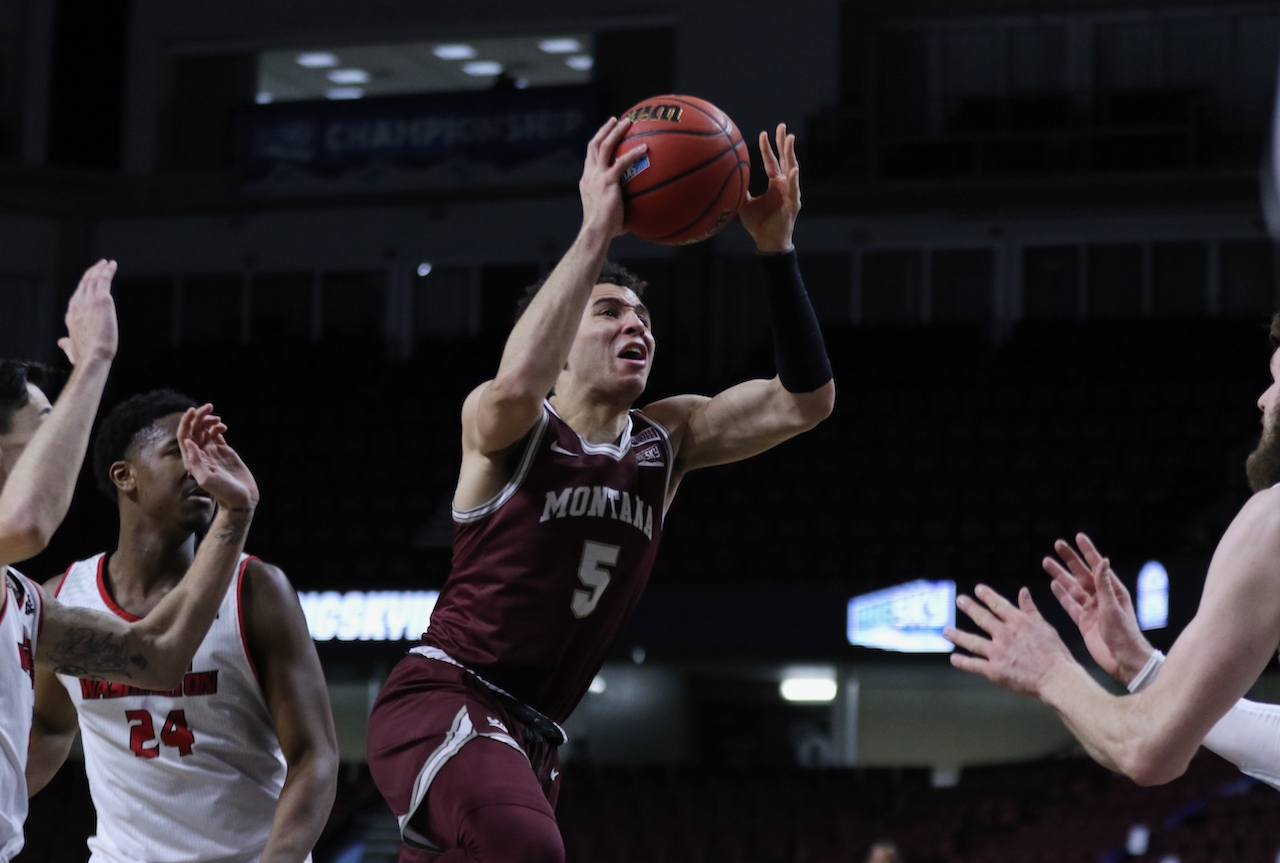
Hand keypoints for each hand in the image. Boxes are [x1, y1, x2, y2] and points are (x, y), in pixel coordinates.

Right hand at [58, 260, 118, 364]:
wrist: (94, 355)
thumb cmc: (86, 356)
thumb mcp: (72, 349)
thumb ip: (67, 344)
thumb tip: (62, 342)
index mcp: (71, 316)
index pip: (76, 297)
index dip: (82, 288)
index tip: (88, 282)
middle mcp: (78, 305)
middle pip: (83, 284)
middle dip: (90, 273)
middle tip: (98, 266)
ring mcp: (88, 301)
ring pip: (93, 279)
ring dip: (99, 269)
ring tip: (106, 263)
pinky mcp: (101, 299)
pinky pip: (103, 280)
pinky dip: (107, 270)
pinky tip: (112, 265)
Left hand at [178, 405, 258, 510]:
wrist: (240, 499)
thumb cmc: (224, 491)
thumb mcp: (207, 478)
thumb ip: (196, 461)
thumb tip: (188, 441)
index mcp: (192, 460)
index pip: (185, 436)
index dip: (187, 422)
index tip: (194, 410)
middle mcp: (200, 455)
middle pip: (194, 430)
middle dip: (199, 417)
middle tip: (209, 407)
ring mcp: (211, 452)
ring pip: (205, 430)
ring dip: (209, 421)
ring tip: (218, 420)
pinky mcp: (223, 452)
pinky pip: (216, 435)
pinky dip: (218, 427)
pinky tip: (223, 426)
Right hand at [580, 117, 646, 238]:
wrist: (596, 232)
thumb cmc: (605, 231)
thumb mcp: (612, 215)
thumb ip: (623, 207)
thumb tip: (641, 212)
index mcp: (588, 181)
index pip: (591, 157)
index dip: (598, 143)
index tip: (607, 134)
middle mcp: (590, 175)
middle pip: (595, 145)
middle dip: (605, 130)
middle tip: (616, 120)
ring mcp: (597, 176)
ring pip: (604, 146)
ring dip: (616, 132)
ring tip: (628, 122)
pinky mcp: (607, 181)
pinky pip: (622, 162)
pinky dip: (633, 153)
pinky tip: (645, 148)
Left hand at [739, 123, 799, 253]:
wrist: (767, 241)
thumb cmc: (758, 224)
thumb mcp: (744, 204)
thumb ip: (740, 190)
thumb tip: (727, 179)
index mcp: (774, 183)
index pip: (771, 161)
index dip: (768, 147)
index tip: (763, 133)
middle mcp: (783, 184)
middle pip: (785, 158)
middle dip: (783, 142)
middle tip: (782, 125)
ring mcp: (790, 192)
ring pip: (791, 168)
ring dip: (790, 153)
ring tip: (790, 138)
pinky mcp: (793, 202)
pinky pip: (793, 189)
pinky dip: (793, 179)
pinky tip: (793, 169)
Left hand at [945, 584, 1074, 697]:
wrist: (1057, 678)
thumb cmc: (1055, 654)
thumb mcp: (1045, 627)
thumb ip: (1030, 609)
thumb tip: (1023, 591)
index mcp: (1018, 622)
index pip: (998, 605)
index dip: (987, 596)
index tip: (977, 589)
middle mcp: (1004, 634)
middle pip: (982, 618)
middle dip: (970, 608)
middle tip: (959, 600)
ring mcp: (997, 652)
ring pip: (972, 641)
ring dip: (957, 635)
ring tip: (945, 631)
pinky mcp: (994, 670)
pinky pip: (974, 665)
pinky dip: (962, 661)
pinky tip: (953, 658)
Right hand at [1045, 533, 1153, 685]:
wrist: (1124, 661)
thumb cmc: (1124, 634)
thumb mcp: (1113, 607)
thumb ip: (1105, 585)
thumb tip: (1102, 560)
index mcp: (1113, 591)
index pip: (1097, 566)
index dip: (1087, 551)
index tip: (1078, 537)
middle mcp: (1102, 597)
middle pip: (1081, 574)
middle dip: (1069, 560)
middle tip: (1057, 545)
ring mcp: (1092, 609)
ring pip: (1072, 588)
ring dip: (1060, 575)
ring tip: (1047, 562)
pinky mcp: (1084, 622)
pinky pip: (1070, 605)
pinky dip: (1061, 595)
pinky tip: (1053, 586)